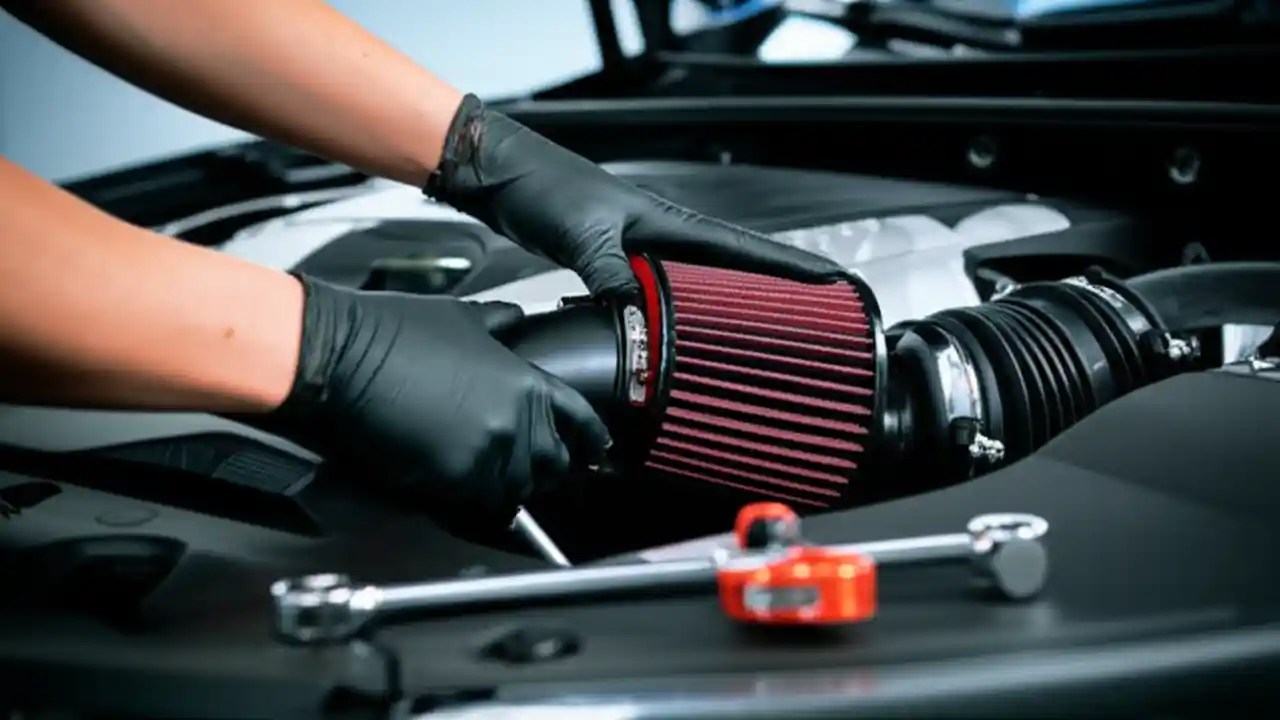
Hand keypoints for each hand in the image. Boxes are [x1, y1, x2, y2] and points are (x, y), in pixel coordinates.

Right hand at [247, 275, 611, 531]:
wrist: (340, 357)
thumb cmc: (390, 333)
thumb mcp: (461, 317)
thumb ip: (500, 325)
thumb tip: (516, 322)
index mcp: (526, 383)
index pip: (581, 422)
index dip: (591, 441)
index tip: (595, 452)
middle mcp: (515, 423)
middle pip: (554, 466)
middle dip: (547, 470)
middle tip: (535, 473)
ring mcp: (485, 458)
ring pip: (516, 493)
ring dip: (507, 490)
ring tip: (486, 481)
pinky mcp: (448, 484)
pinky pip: (476, 509)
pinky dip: (473, 507)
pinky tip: (458, 495)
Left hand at [425, 95, 848, 296]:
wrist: (502, 176)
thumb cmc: (544, 187)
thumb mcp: (583, 234)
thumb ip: (613, 274)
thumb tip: (636, 315)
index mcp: (666, 221)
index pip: (740, 247)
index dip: (785, 266)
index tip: (827, 280)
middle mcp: (660, 234)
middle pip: (730, 267)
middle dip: (769, 290)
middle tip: (806, 318)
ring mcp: (639, 248)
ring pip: (696, 283)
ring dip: (725, 305)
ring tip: (758, 333)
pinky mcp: (613, 261)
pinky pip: (659, 292)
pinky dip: (675, 312)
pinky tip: (678, 332)